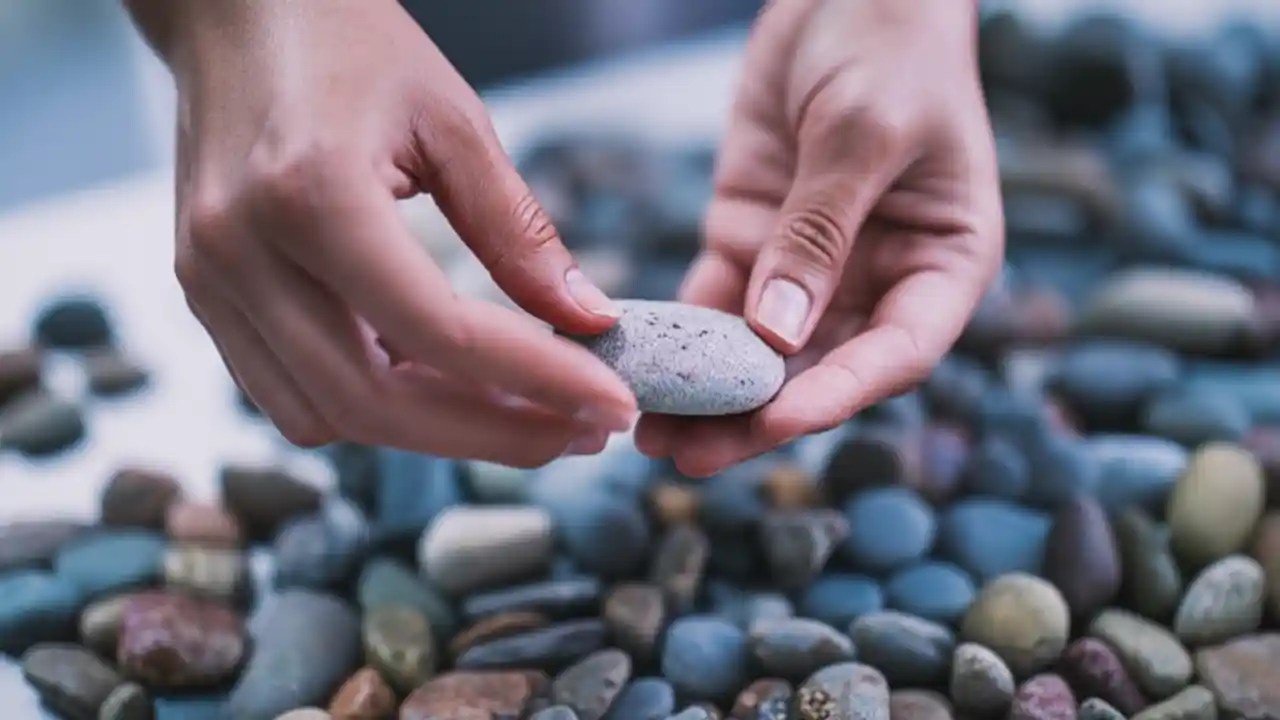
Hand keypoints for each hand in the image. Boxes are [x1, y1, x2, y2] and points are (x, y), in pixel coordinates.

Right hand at [127, 0, 635, 465]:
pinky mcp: (205, 299)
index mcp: (308, 193)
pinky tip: (443, 384)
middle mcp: (240, 253)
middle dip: (493, 432)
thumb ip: (518, 231)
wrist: (234, 14)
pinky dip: (376, 408)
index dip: (539, 381)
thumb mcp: (453, 121)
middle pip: (375, 402)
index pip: (437, 332)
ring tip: (522, 409)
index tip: (614, 405)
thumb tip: (589, 320)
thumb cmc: (347, 42)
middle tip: (580, 433)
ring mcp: (209, 284)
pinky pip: (293, 396)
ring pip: (328, 417)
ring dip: (434, 431)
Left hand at [637, 0, 1002, 475]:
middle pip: (815, 371)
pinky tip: (637, 363)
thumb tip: (775, 334)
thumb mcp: (863, 132)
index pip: (892, 355)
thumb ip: (820, 232)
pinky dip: (677, 334)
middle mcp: (876, 281)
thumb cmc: (891, 46)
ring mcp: (809, 268)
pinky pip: (715, 300)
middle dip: (751, 416)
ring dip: (705, 392)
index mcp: (940, 266)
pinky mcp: (752, 242)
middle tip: (686, 454)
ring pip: (757, 352)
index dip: (834, 396)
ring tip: (647, 430)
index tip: (773, 424)